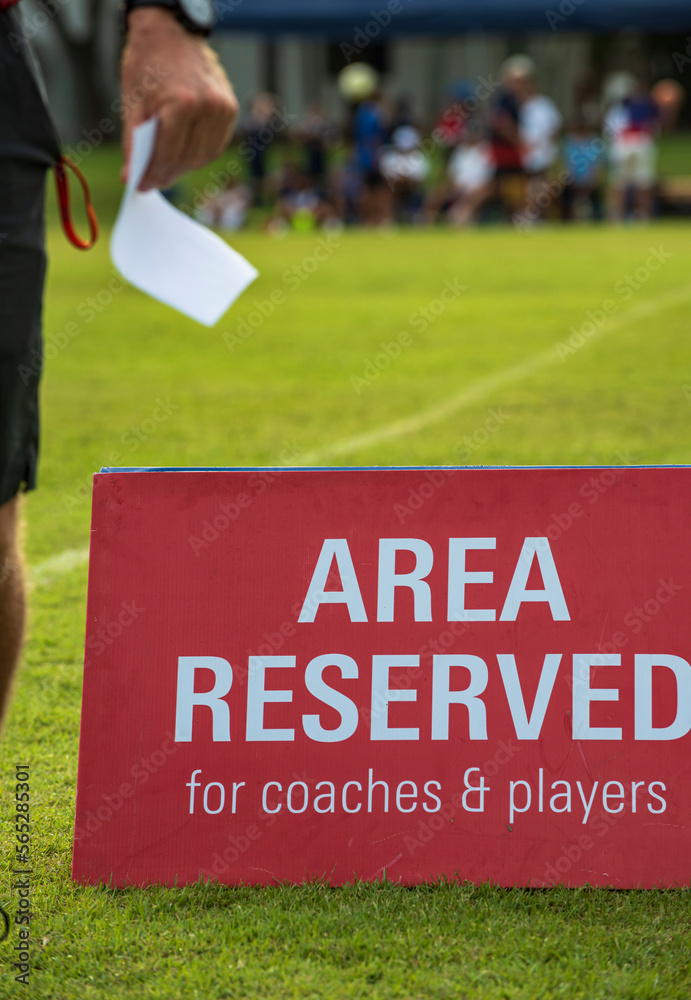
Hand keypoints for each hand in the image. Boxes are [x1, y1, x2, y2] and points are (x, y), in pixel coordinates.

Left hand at [120, 7, 238, 190]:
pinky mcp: (230, 108)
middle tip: (153, 182)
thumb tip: (130, 177)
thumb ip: (132, 142)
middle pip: (187, 158)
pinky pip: (216, 145)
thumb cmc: (147, 63)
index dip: (153, 174)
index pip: (168, 154)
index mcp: (181, 103)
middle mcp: (208, 106)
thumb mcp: (132, 101)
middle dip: (168, 174)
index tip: (141, 187)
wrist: (171, 31)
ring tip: (167, 170)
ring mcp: (223, 107)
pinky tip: (184, 156)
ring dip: (185, 168)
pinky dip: (199, 155)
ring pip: (204, 156)